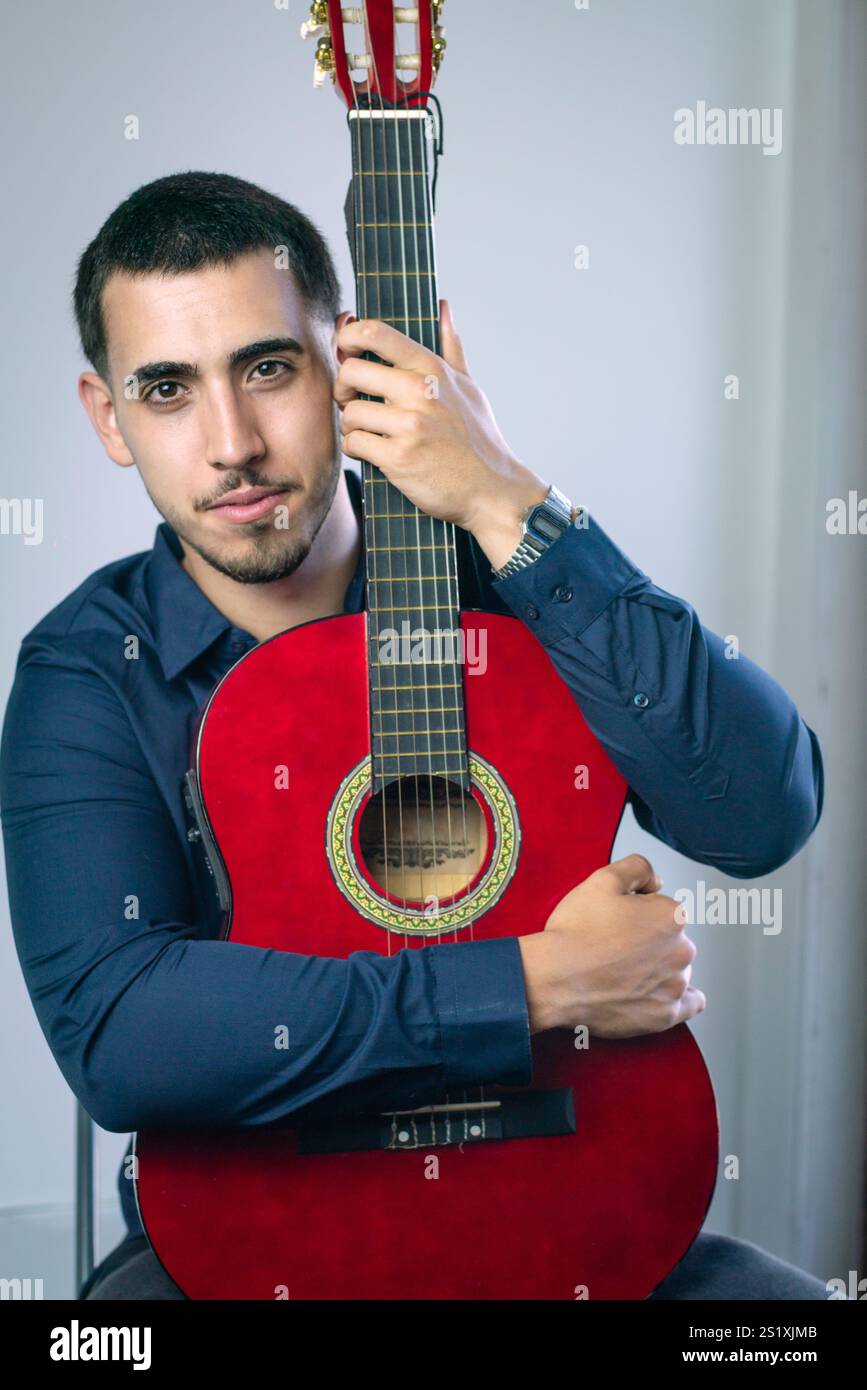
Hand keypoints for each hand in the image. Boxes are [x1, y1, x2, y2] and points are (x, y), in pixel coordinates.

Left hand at [334, 300, 548, 566]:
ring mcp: (409, 426)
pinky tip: (375, 453)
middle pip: (350, 371)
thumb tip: (444, 308)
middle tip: (353, 402)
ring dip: (352, 426)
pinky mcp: (399, 458)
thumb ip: (451, 346)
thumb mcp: (469, 386)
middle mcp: (420, 392)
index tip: (346, 352)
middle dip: (343, 389)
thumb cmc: (479, 439)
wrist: (492, 489)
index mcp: (432, 369)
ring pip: (350, 413)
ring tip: (371, 433)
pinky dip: (358, 450)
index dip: (348, 338)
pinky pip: (354, 444)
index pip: (376, 333)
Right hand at [518, 854, 705, 1038]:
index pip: (663, 910)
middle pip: (672, 941)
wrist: (554, 978)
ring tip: (622, 973)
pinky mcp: (664, 1015)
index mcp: (671, 916)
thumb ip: (638, 868)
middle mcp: (682, 951)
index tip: (617, 922)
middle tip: (615, 947)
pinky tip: (659, 993)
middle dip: (650, 942)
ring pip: (676, 970)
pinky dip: (677, 998)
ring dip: (658, 969)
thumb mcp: (602, 880)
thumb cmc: (575, 933)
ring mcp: (674, 986)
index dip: (638, 913)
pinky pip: (689, 1005)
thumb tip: (656, 881)